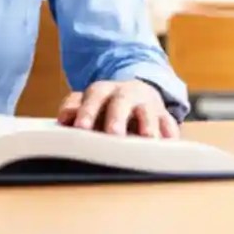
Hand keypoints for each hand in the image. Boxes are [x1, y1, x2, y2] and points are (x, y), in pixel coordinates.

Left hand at [56, 80, 179, 138]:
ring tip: (147, 138)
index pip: (94, 97)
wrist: (136, 93)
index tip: (81, 127)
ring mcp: (148, 105)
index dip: (87, 111)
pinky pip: (170, 125)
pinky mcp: (166, 117)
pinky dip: (169, 134)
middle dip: (117, 117)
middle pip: (121, 102)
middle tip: (113, 133)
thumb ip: (74, 110)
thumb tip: (63, 120)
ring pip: (149, 113)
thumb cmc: (105, 105)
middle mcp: (127, 94)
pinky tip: (168, 143)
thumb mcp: (88, 103)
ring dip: (148, 125)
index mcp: (103, 90)